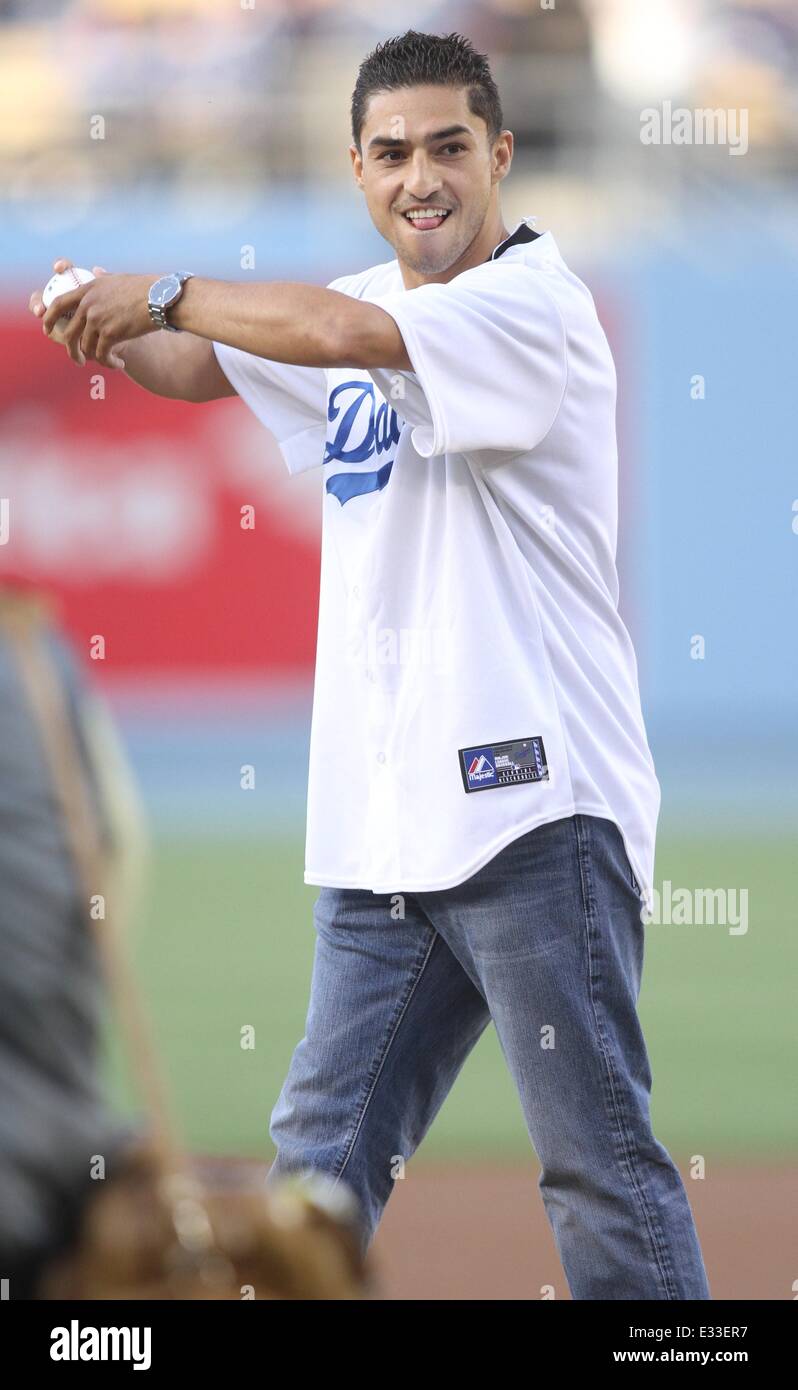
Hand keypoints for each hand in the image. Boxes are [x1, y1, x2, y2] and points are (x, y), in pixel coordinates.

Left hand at [38, 261, 156, 367]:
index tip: (47, 329)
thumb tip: (97, 270)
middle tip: (79, 360)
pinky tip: (119, 364)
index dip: (50, 318)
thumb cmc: (145, 289)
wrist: (160, 299)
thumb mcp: (118, 278)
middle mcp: (89, 304)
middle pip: (70, 333)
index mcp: (88, 289)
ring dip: (97, 359)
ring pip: (87, 347)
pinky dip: (109, 363)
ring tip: (110, 362)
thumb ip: (104, 279)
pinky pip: (102, 355)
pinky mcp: (110, 334)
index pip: (58, 303)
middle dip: (72, 351)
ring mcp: (98, 319)